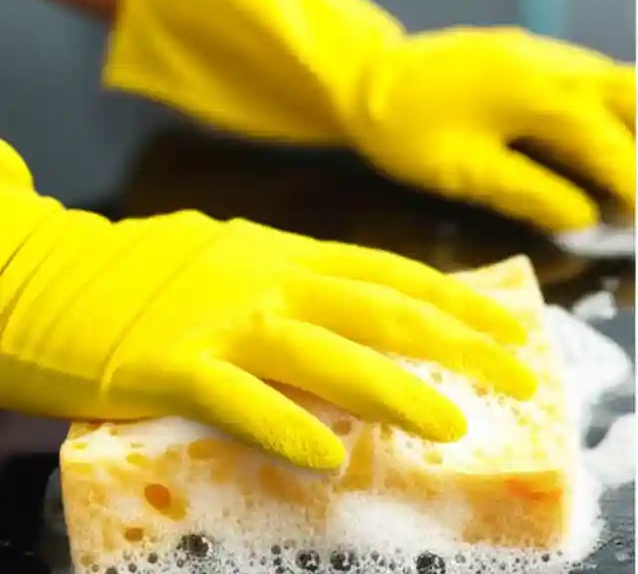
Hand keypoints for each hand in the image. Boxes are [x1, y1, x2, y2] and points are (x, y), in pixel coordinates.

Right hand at [0, 160, 534, 470]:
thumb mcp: (229, 257)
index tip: (511, 326)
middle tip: (518, 376)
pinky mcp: (169, 367)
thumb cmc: (137, 275)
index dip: (458, 301)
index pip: (392, 275)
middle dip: (459, 346)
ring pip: (326, 355)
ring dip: (395, 392)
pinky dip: (286, 427)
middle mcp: (266, 279)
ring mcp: (220, 322)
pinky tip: (328, 455)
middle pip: (382, 313)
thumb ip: (292, 282)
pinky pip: (238, 401)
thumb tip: (357, 311)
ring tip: (450, 425)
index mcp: (285, 254)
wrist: (37, 272)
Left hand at [101, 0, 635, 233]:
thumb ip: (531, 193)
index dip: (634, 188)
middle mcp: (556, 64)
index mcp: (541, 92)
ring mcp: (549, 54)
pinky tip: (602, 150)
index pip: (610, 144)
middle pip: (635, 95)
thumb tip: (585, 220)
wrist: (362, 74)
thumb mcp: (464, 172)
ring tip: (632, 180)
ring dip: (635, 128)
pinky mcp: (537, 56)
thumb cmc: (406, 127)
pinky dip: (611, 115)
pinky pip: (594, 81)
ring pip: (619, 83)